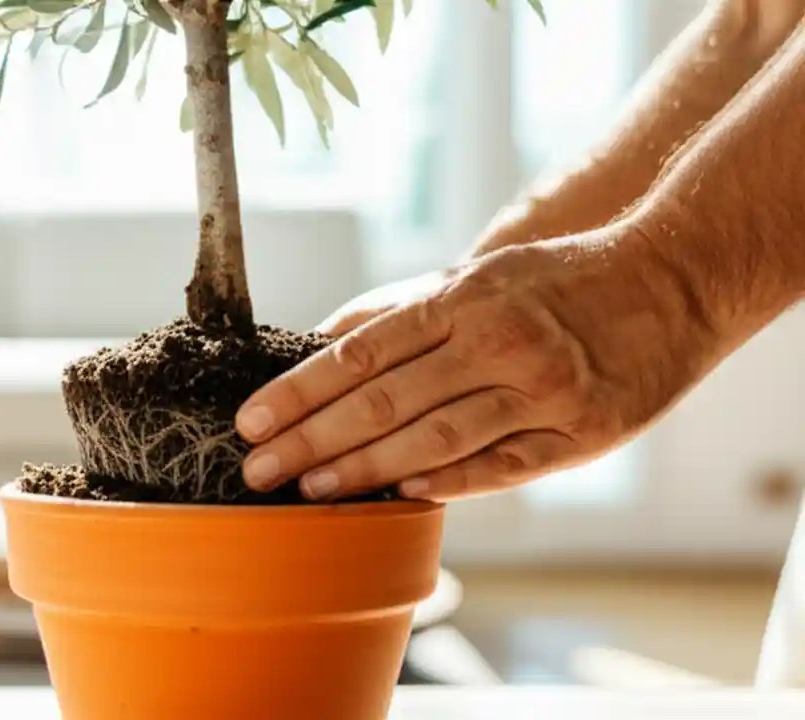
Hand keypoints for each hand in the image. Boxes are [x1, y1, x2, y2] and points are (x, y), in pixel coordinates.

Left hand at [237, 226, 716, 501]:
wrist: (664, 282)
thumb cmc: (550, 281)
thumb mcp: (471, 274)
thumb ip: (395, 311)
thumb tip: (318, 340)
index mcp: (461, 299)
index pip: (359, 355)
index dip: (298, 393)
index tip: (251, 422)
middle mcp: (496, 344)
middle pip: (383, 404)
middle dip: (310, 441)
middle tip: (257, 471)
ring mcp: (540, 391)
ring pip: (433, 441)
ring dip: (363, 470)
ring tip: (309, 489)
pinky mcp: (578, 434)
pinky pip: (500, 467)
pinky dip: (448, 483)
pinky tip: (401, 494)